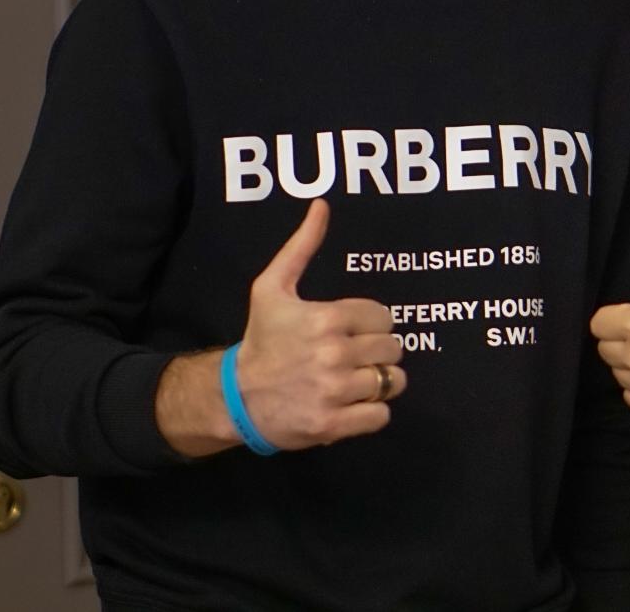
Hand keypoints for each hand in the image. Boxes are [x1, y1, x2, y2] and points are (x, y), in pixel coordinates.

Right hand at [156, 200, 405, 455]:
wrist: (236, 395)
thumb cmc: (262, 338)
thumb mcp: (272, 287)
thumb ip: (301, 246)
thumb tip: (321, 206)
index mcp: (326, 318)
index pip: (383, 317)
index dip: (372, 324)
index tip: (355, 331)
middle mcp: (334, 354)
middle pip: (393, 349)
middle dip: (379, 352)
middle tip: (357, 356)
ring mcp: (334, 391)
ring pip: (392, 382)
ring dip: (380, 382)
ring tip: (358, 380)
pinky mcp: (333, 424)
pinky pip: (381, 415)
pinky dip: (373, 412)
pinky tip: (354, 404)